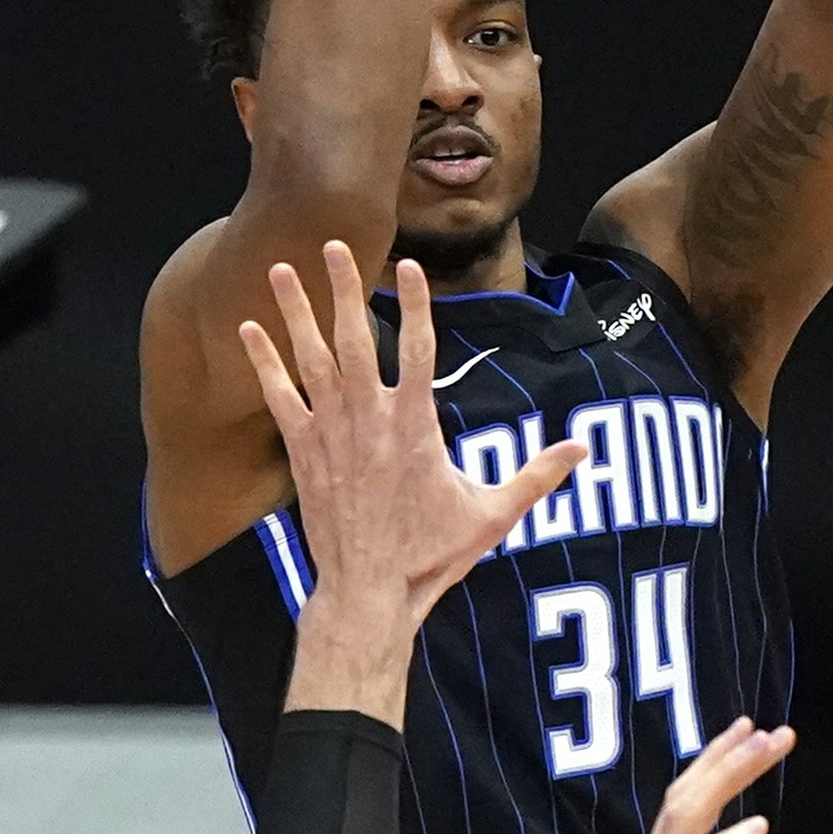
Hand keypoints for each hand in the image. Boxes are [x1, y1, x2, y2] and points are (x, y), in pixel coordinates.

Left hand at [240, 239, 583, 630]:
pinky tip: (248, 328)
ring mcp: (332, 432)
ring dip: (296, 311)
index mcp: (417, 425)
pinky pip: (279, 396)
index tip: (408, 265)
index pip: (422, 348)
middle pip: (356, 338)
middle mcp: (371, 418)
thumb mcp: (493, 515)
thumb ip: (537, 475)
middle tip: (334, 242)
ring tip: (280, 268)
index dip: (417, 303)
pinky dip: (263, 361)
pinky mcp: (302, 452)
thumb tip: (583, 449)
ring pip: (311, 358)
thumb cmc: (431, 555)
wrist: (369, 590)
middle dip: (344, 287)